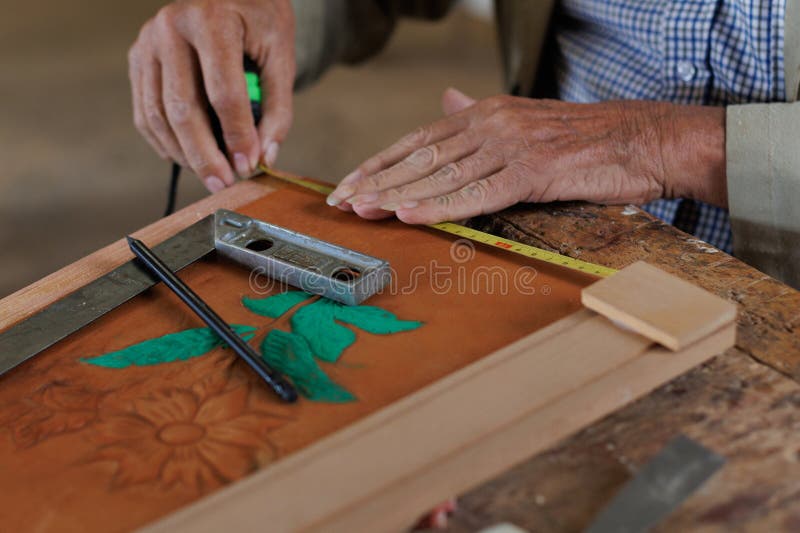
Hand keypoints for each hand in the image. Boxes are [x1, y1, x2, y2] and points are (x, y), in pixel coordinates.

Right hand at [128, 0, 294, 191]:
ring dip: (184, 154)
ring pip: (158, 116)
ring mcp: (147, 43)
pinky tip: (187, 158)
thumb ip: (277, 108)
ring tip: (211, 175)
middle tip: (224, 184)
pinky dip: (165, 142)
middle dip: (205, 155)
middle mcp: (170, 28)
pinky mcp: (137, 60)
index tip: (249, 166)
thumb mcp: (281, 55)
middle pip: (184, 109)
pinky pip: (144, 113)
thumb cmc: (260, 21)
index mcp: (212, 21)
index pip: (223, 92)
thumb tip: (263, 158)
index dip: (237, 136)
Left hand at [326, 88, 725, 222]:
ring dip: (398, 194)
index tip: (348, 183)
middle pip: (419, 156)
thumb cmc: (583, 136)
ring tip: (364, 209)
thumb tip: (446, 99)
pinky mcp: (532, 172)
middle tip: (341, 201)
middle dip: (376, 181)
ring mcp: (510, 146)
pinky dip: (441, 207)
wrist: (640, 138)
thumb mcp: (523, 119)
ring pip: (441, 174)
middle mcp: (490, 124)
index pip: (417, 139)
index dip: (379, 163)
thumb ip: (479, 113)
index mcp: (484, 113)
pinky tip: (411, 216)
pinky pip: (478, 194)